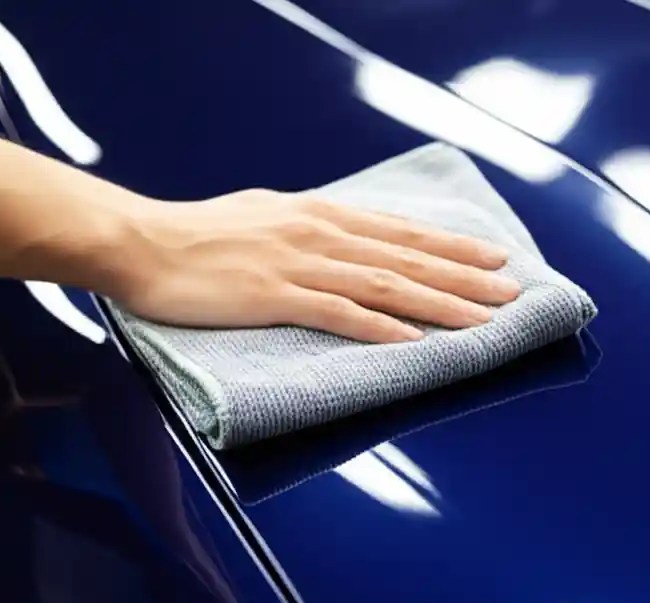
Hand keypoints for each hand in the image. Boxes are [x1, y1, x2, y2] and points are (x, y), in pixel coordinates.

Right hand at [105, 190, 521, 341]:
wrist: (140, 243)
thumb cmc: (197, 235)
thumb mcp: (265, 216)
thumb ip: (308, 228)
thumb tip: (341, 237)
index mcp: (318, 214)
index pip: (398, 231)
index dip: (450, 245)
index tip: (492, 257)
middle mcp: (318, 233)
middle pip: (405, 256)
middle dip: (463, 275)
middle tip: (510, 290)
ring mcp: (298, 264)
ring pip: (384, 284)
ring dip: (438, 302)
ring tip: (481, 319)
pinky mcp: (274, 295)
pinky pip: (337, 313)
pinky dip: (380, 327)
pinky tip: (413, 340)